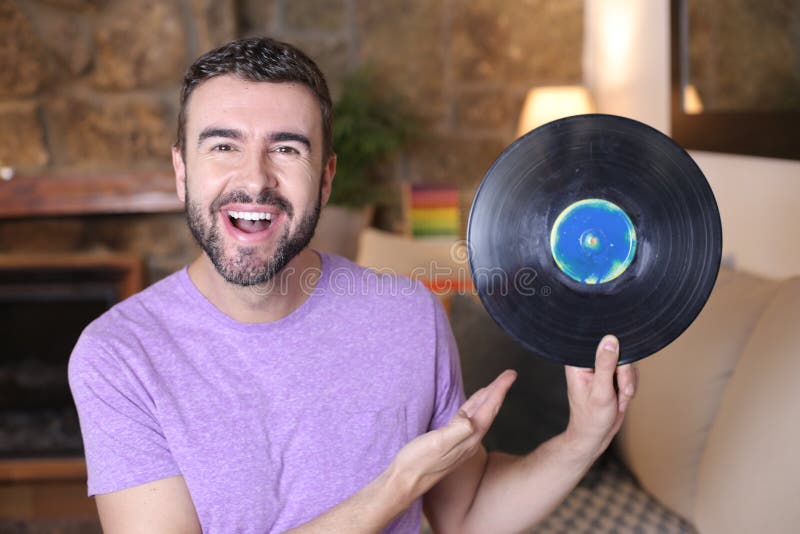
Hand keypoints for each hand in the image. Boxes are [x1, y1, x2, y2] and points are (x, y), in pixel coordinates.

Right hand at [387, 370, 516, 501]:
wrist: (404, 483)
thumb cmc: (418, 463)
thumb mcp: (437, 443)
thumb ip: (457, 430)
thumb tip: (470, 418)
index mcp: (468, 438)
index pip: (489, 409)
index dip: (500, 390)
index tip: (511, 374)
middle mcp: (468, 441)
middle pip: (489, 411)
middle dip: (498, 392)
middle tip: (509, 375)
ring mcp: (459, 443)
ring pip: (478, 415)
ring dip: (486, 400)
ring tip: (493, 387)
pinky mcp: (448, 443)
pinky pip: (466, 420)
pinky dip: (471, 409)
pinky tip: (469, 408)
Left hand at [563, 335, 637, 458]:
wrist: (595, 436)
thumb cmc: (591, 418)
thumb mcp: (601, 391)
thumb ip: (606, 365)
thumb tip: (610, 340)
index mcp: (578, 361)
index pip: (602, 344)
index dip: (616, 356)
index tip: (617, 375)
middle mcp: (589, 362)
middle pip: (619, 353)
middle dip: (625, 376)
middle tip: (620, 392)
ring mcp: (602, 369)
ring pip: (627, 365)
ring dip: (627, 384)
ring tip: (617, 399)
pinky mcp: (612, 376)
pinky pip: (630, 374)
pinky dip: (629, 389)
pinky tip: (619, 399)